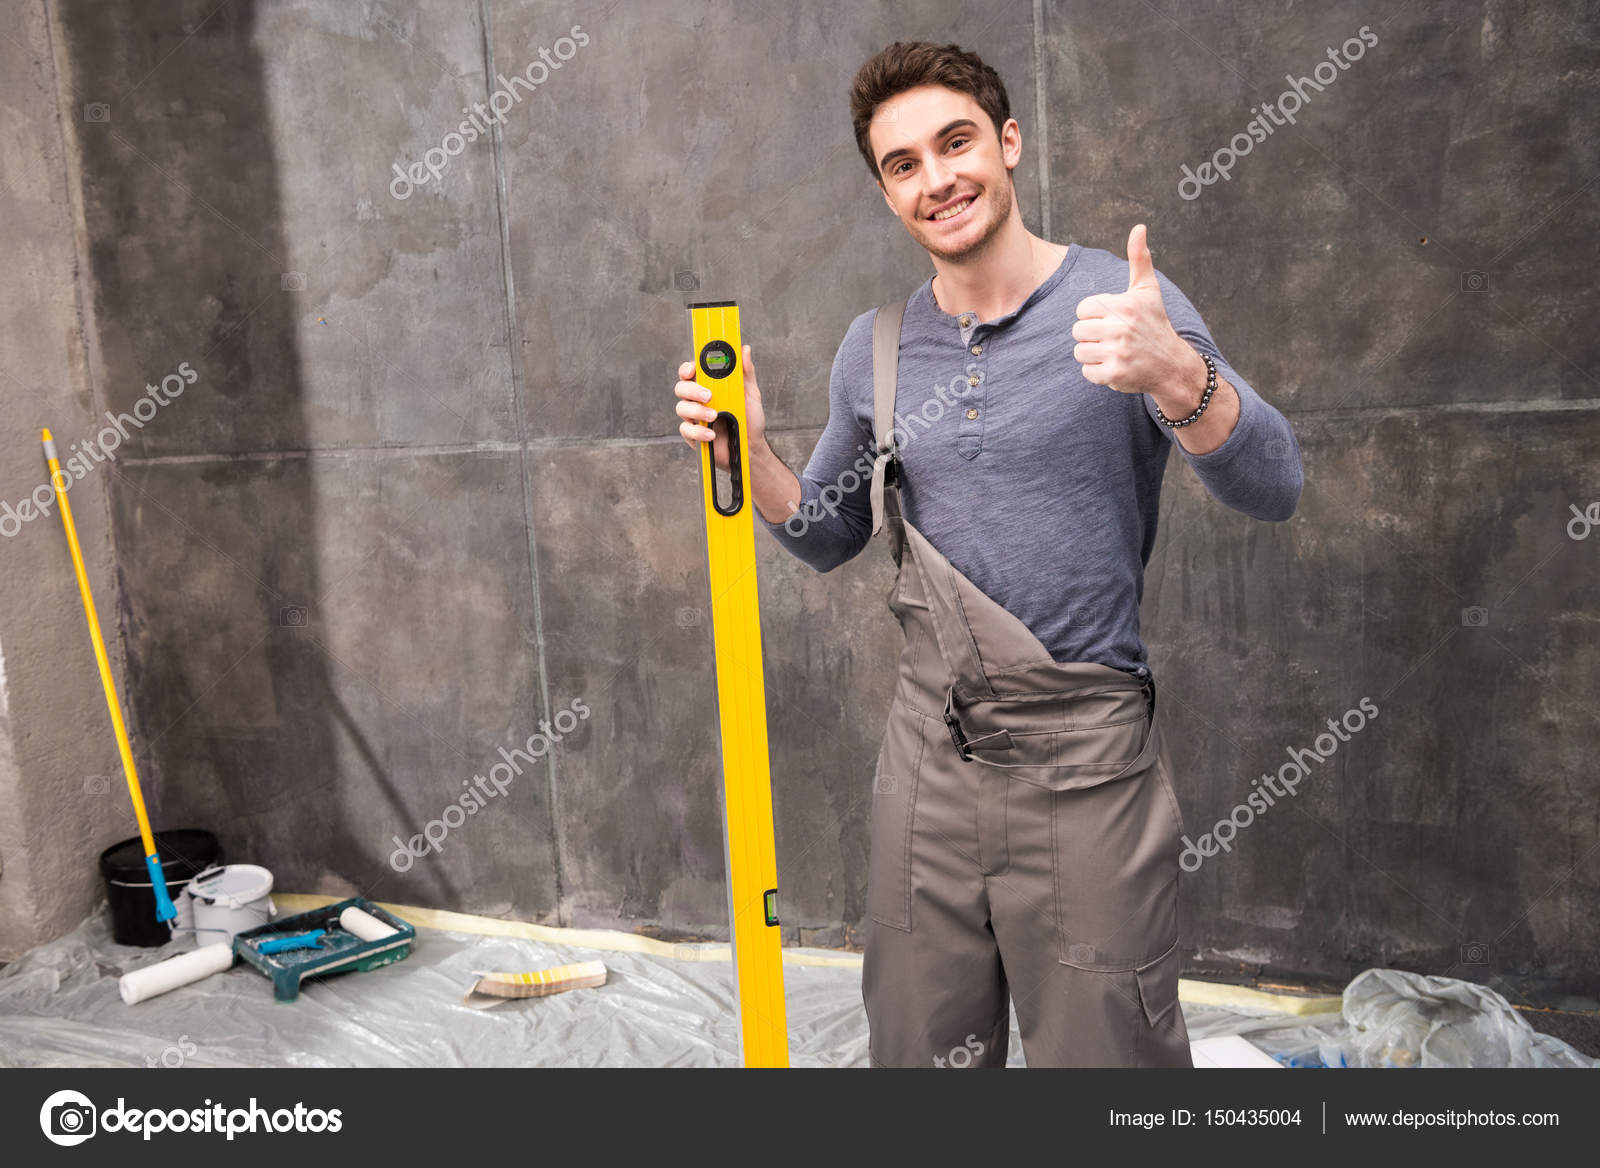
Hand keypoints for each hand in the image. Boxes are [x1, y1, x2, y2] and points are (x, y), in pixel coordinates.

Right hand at [674, 344, 766, 471]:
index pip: (691, 372)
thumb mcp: (751, 394)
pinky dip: (698, 432)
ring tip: (714, 416)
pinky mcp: (692, 435)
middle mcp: (697, 399)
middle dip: (692, 389)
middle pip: (681, 387)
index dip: (687, 368)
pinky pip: (687, 430)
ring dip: (697, 411)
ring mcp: (693, 417)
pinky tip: (711, 434)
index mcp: (709, 386)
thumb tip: (744, 349)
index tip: (692, 369)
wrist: (751, 447)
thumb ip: (745, 372)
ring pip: (682, 408)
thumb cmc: (749, 419)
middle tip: (708, 395)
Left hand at [1071, 224, 1202, 400]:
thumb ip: (1139, 258)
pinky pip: (1086, 372)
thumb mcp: (1147, 290)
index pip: (1082, 309)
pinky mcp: (1114, 374)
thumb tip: (1139, 227)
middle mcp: (1121, 327)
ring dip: (1093, 354)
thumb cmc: (1154, 324)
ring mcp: (1117, 352)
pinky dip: (1098, 372)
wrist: (1171, 365)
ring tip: (1114, 351)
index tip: (1113, 320)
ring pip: (1079, 351)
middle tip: (1114, 338)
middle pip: (1078, 330)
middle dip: (1092, 335)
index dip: (1094, 315)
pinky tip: (1116, 366)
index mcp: (1124, 305)